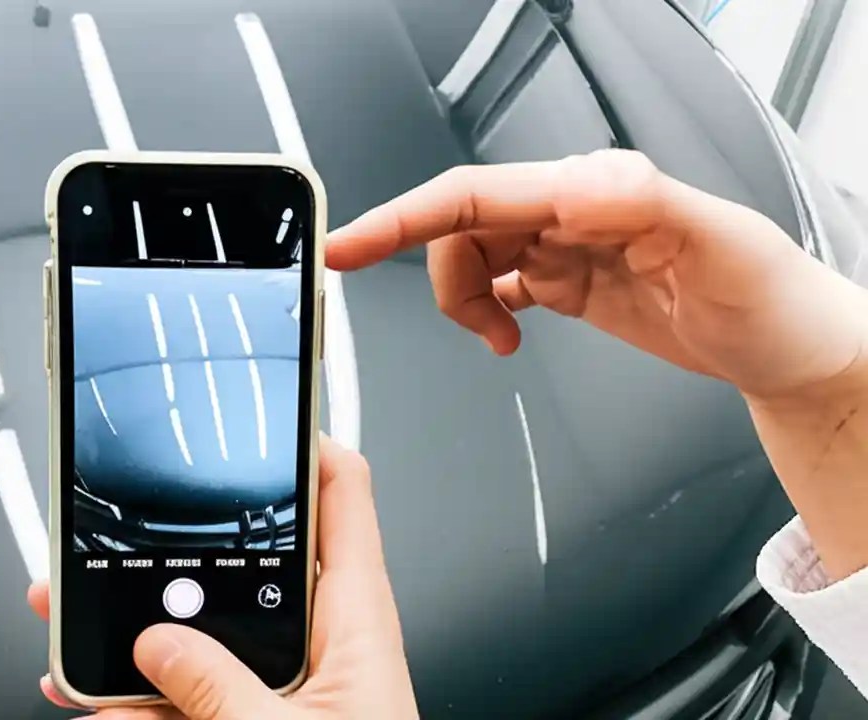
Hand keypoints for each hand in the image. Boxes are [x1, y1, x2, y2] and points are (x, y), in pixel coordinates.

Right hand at [26, 438, 418, 718]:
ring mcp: (280, 688)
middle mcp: (321, 646)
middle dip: (177, 548)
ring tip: (74, 617)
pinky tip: (93, 701)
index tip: (264, 404)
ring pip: (199, 634)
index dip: (309, 442)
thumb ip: (220, 691)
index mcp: (357, 624)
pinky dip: (134, 700)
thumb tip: (159, 644)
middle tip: (120, 526)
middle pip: (247, 563)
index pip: (343, 501)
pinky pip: (184, 696)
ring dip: (135, 629)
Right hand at [327, 148, 867, 578]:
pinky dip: (485, 311)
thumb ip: (643, 203)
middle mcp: (573, 213)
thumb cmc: (773, 300)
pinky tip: (508, 334)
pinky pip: (499, 284)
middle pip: (461, 231)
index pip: (475, 196)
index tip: (348, 246)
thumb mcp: (720, 245)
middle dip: (445, 282)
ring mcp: (569, 248)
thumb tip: (568, 188)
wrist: (791, 351)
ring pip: (473, 260)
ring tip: (504, 341)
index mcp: (594, 193)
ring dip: (467, 304)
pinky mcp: (571, 281)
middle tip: (481, 330)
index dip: (401, 219)